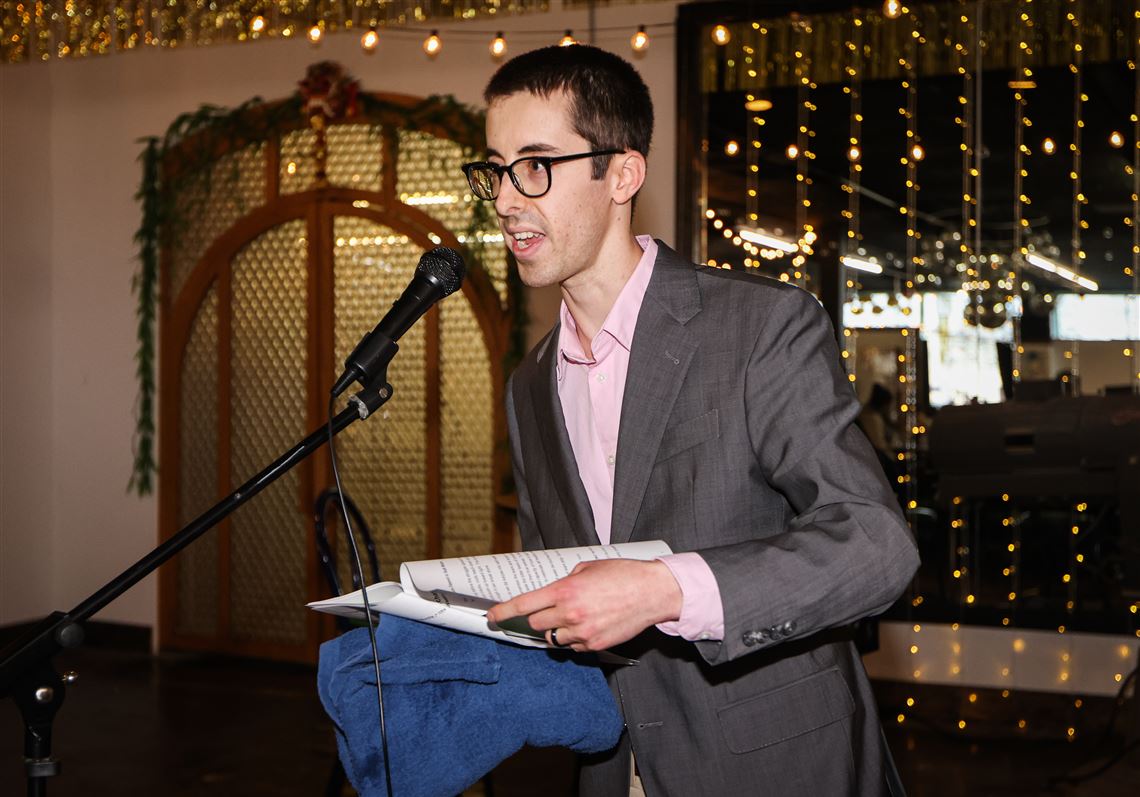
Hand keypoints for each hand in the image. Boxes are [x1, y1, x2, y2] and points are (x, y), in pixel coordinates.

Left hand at [486, 559, 682, 651]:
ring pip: (555, 638)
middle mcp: (570, 613)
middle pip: (537, 624)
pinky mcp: (595, 645)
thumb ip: (567, 581)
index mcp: (565, 590)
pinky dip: (577, 639)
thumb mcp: (588, 568)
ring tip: (579, 616)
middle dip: (540, 617)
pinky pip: (575, 647)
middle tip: (553, 609)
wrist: (652, 593)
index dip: (504, 612)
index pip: (525, 604)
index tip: (492, 616)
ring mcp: (583, 632)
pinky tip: (592, 624)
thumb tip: (555, 593)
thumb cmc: (623, 575)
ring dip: (559, 629)